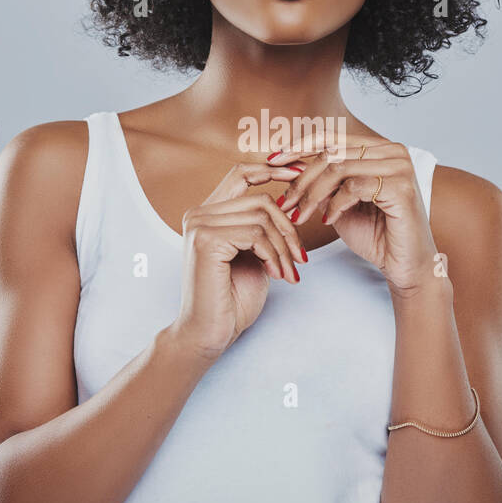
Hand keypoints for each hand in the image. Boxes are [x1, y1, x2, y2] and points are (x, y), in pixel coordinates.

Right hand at [172, 158, 308, 359]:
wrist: (211, 333)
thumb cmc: (233, 299)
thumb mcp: (253, 254)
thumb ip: (262, 227)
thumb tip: (291, 202)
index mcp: (208, 213)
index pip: (241, 172)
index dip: (273, 169)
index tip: (303, 173)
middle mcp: (199, 214)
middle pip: (260, 198)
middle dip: (288, 227)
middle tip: (300, 257)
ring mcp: (199, 225)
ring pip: (262, 216)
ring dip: (283, 246)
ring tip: (289, 272)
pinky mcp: (205, 240)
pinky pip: (255, 234)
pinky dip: (273, 255)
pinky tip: (276, 276)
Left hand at [267, 141, 437, 295]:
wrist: (403, 265)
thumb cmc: (375, 234)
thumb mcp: (338, 202)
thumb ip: (321, 181)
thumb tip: (288, 163)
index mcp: (378, 148)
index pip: (332, 137)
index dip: (300, 146)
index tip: (273, 161)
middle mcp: (392, 151)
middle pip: (332, 153)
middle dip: (302, 179)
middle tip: (286, 203)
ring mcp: (399, 167)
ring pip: (339, 168)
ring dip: (313, 194)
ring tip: (301, 215)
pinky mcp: (401, 187)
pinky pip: (354, 187)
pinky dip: (335, 205)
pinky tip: (328, 221)